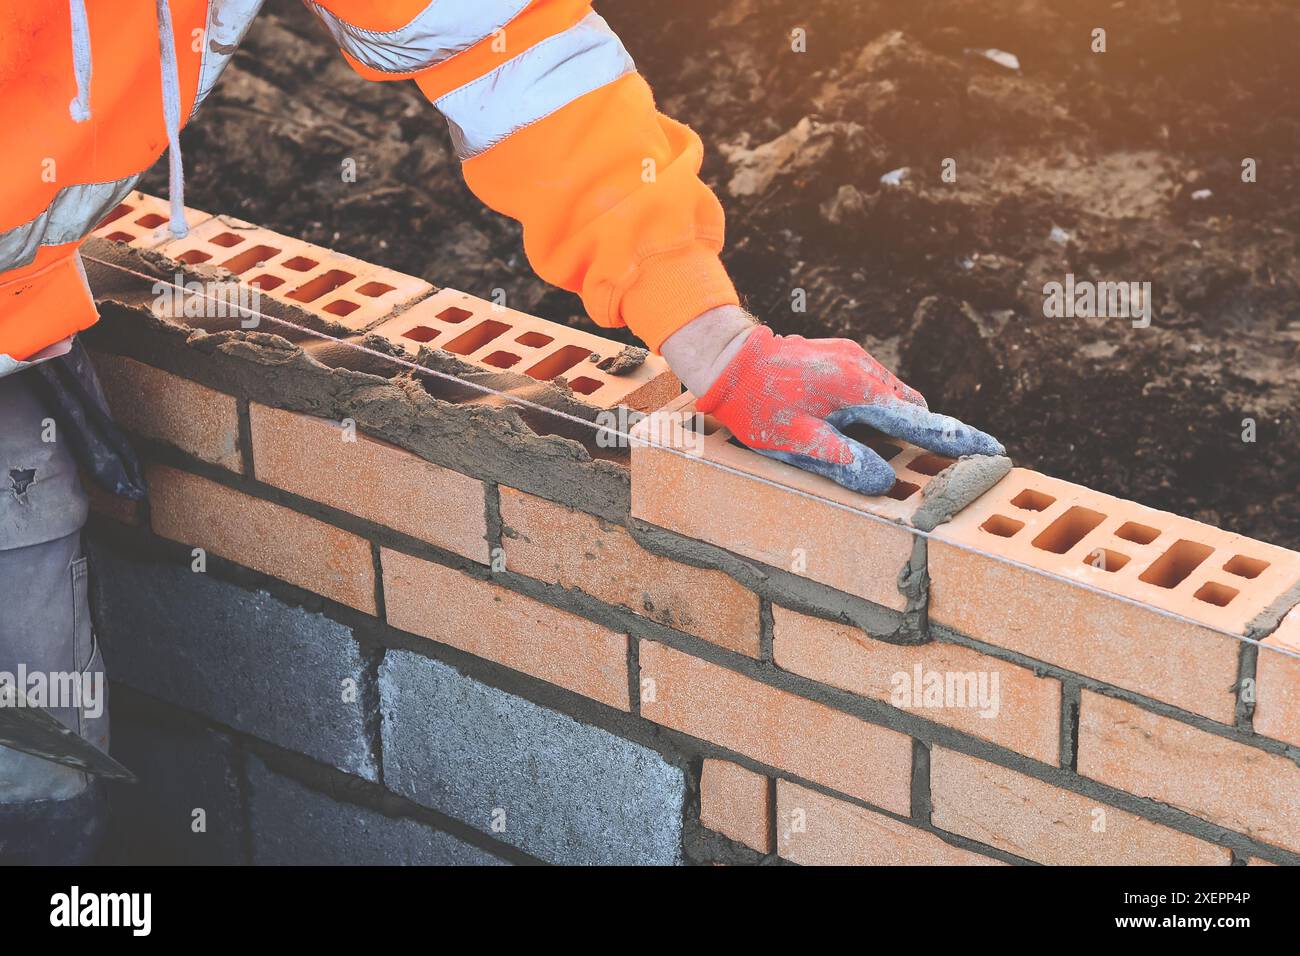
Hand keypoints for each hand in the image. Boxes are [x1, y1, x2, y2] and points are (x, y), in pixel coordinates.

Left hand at [663, 308, 1003, 494]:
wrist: (731, 360)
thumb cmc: (761, 406)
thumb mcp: (799, 444)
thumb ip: (844, 463)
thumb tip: (883, 484)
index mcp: (861, 392)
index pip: (923, 423)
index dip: (959, 441)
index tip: (992, 450)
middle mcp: (865, 369)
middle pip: (910, 410)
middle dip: (912, 437)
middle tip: (897, 463)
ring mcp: (855, 358)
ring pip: (891, 397)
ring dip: (886, 422)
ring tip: (850, 441)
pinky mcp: (842, 354)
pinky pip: (871, 385)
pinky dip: (869, 407)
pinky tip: (837, 420)